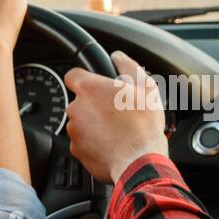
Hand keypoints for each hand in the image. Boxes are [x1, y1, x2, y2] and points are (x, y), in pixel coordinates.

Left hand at [64, 51, 168, 183]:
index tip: (97, 86)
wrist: (139, 161)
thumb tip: (118, 57)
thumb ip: (128, 66)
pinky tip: (112, 143)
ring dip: (94, 124)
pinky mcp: (76, 151)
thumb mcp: (145, 87)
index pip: (73, 75)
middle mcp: (76, 108)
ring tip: (117, 129)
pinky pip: (83, 142)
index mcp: (89, 88)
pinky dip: (94, 142)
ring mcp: (74, 131)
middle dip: (94, 105)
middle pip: (79, 101)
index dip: (86, 79)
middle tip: (116, 111)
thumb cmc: (143, 125)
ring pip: (81, 122)